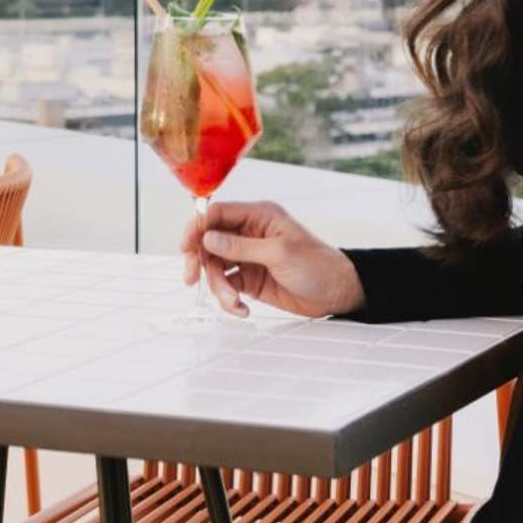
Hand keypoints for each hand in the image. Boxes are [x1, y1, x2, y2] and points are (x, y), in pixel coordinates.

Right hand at [181, 200, 365, 319]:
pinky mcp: (249, 278)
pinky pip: (226, 286)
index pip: (217, 213)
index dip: (197, 227)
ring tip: (233, 302)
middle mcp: (249, 233)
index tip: (186, 247)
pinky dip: (228, 300)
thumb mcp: (278, 253)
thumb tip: (209, 238)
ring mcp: (247, 256)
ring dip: (219, 288)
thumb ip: (240, 246)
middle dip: (200, 261)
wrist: (336, 293)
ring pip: (215, 267)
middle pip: (209, 241)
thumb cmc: (318, 266)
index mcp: (258, 216)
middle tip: (193, 278)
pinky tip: (241, 309)